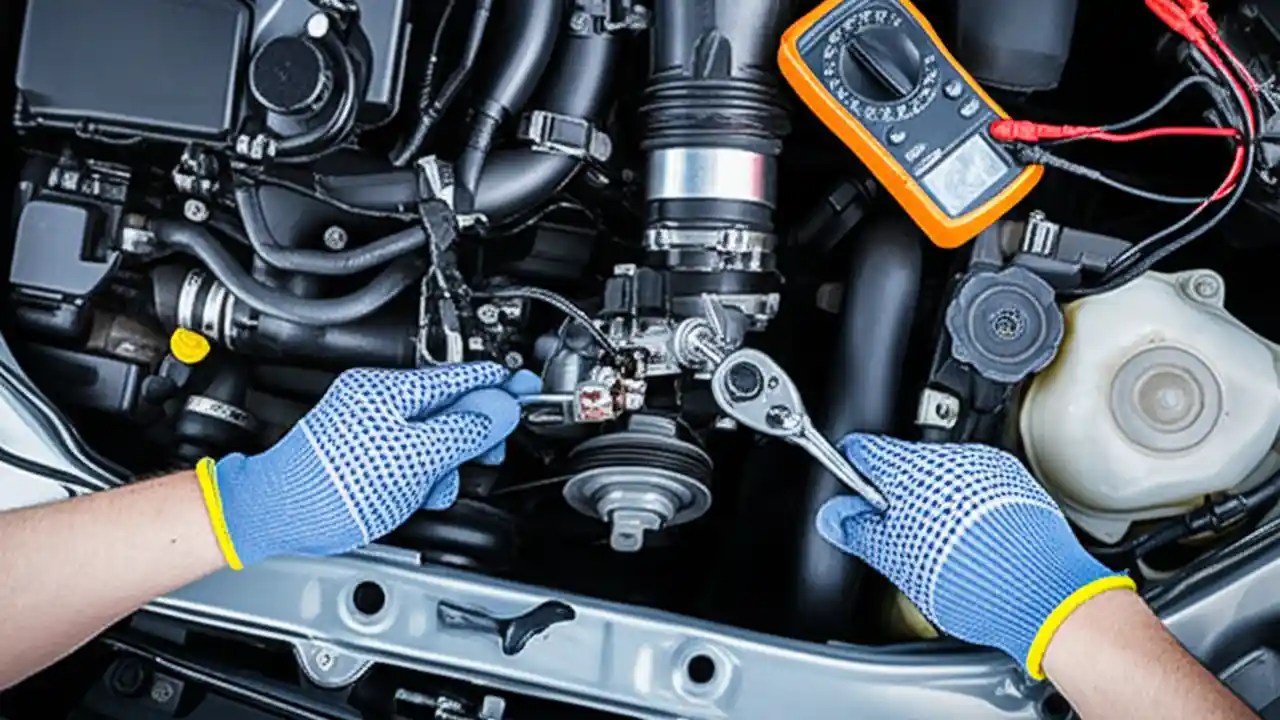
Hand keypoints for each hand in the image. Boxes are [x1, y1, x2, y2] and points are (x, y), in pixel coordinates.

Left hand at [197, 363, 539, 567]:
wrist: (278, 513)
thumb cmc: (335, 486)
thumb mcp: (418, 457)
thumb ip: (465, 429)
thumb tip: (502, 407)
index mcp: (392, 390)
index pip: (463, 376)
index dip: (501, 386)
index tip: (528, 389)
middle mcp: (379, 398)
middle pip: (450, 404)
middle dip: (472, 432)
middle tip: (488, 451)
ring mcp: (369, 421)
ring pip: (432, 432)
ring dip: (445, 459)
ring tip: (437, 484)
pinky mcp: (361, 446)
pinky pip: (409, 448)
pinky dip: (421, 469)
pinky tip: (417, 490)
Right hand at [817, 435, 1134, 678]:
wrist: (1043, 595)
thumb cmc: (971, 576)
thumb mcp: (896, 559)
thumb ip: (858, 531)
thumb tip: (834, 518)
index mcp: (911, 467)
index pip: (863, 450)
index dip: (849, 472)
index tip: (848, 495)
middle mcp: (951, 457)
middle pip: (904, 466)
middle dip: (895, 497)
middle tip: (894, 538)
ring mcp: (988, 469)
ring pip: (943, 478)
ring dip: (933, 504)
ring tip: (937, 550)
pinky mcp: (1017, 486)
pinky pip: (978, 489)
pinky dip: (967, 511)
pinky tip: (969, 546)